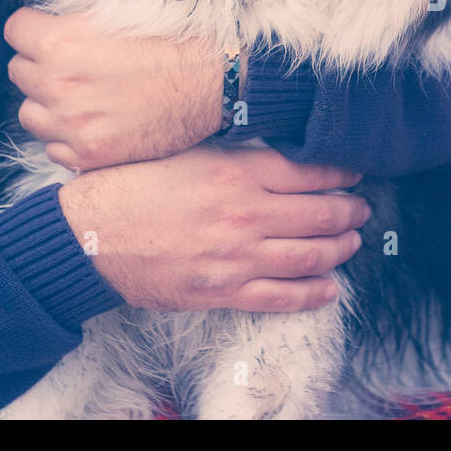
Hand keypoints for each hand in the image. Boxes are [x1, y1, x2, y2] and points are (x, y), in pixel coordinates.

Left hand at [4, 7, 222, 170]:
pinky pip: (54, 148)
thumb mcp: (117, 13)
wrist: (214, 82)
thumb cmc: (173, 41)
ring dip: (48, 104)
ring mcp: (72, 125)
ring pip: (30, 113)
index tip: (51, 32)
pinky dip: (68, 138)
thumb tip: (50, 18)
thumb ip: (73, 19)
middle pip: (19, 71)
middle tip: (73, 64)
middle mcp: (57, 85)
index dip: (34, 28)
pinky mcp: (90, 154)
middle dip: (40, 65)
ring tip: (81, 96)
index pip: (15, 30)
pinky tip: (95, 122)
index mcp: (59, 43)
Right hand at [58, 145, 367, 311]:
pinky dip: (313, 293)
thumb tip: (279, 154)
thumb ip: (235, 155)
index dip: (341, 173)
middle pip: (320, 213)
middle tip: (362, 210)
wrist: (89, 236)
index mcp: (235, 172)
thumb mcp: (186, 153)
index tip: (355, 173)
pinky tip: (329, 288)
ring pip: (309, 256)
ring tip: (351, 243)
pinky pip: (282, 297)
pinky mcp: (223, 292)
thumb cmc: (131, 186)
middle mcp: (244, 213)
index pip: (308, 171)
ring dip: (339, 250)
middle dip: (350, 212)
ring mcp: (237, 256)